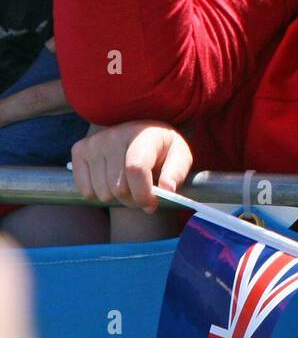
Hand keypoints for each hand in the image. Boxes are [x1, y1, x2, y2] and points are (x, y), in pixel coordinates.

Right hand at [71, 121, 192, 212]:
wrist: (139, 133)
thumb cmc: (161, 149)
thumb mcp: (179, 156)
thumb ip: (176, 172)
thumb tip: (167, 189)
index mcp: (143, 133)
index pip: (135, 168)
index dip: (144, 193)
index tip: (151, 204)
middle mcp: (115, 134)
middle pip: (119, 187)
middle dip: (133, 199)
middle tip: (141, 193)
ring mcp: (95, 142)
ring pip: (103, 192)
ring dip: (117, 198)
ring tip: (127, 185)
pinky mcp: (79, 150)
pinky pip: (86, 190)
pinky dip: (98, 194)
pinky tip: (110, 181)